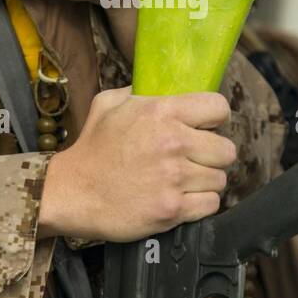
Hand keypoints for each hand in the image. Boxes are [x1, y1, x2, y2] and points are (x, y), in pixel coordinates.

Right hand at [38, 87, 237, 241]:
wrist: (71, 192)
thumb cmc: (91, 148)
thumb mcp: (109, 104)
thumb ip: (141, 93)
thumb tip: (165, 88)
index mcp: (162, 111)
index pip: (219, 107)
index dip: (214, 119)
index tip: (204, 128)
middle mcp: (173, 142)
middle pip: (226, 149)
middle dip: (212, 155)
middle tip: (193, 159)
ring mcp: (174, 178)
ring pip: (220, 179)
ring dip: (205, 181)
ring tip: (183, 181)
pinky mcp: (172, 209)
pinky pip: (211, 204)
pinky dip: (199, 204)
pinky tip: (180, 198)